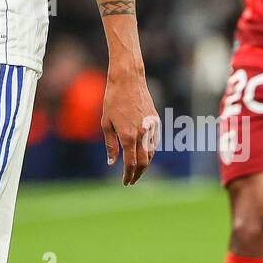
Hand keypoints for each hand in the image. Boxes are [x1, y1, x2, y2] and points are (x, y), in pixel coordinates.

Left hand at [100, 57, 158, 184]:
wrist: (128, 80)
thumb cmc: (112, 100)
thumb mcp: (106, 123)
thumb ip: (110, 145)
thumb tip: (112, 163)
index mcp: (128, 136)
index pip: (131, 164)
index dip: (128, 175)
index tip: (125, 182)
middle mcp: (142, 134)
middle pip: (144, 162)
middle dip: (138, 174)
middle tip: (132, 181)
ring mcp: (151, 127)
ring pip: (152, 153)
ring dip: (145, 164)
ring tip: (137, 170)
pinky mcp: (156, 121)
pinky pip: (155, 141)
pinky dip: (150, 151)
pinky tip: (144, 154)